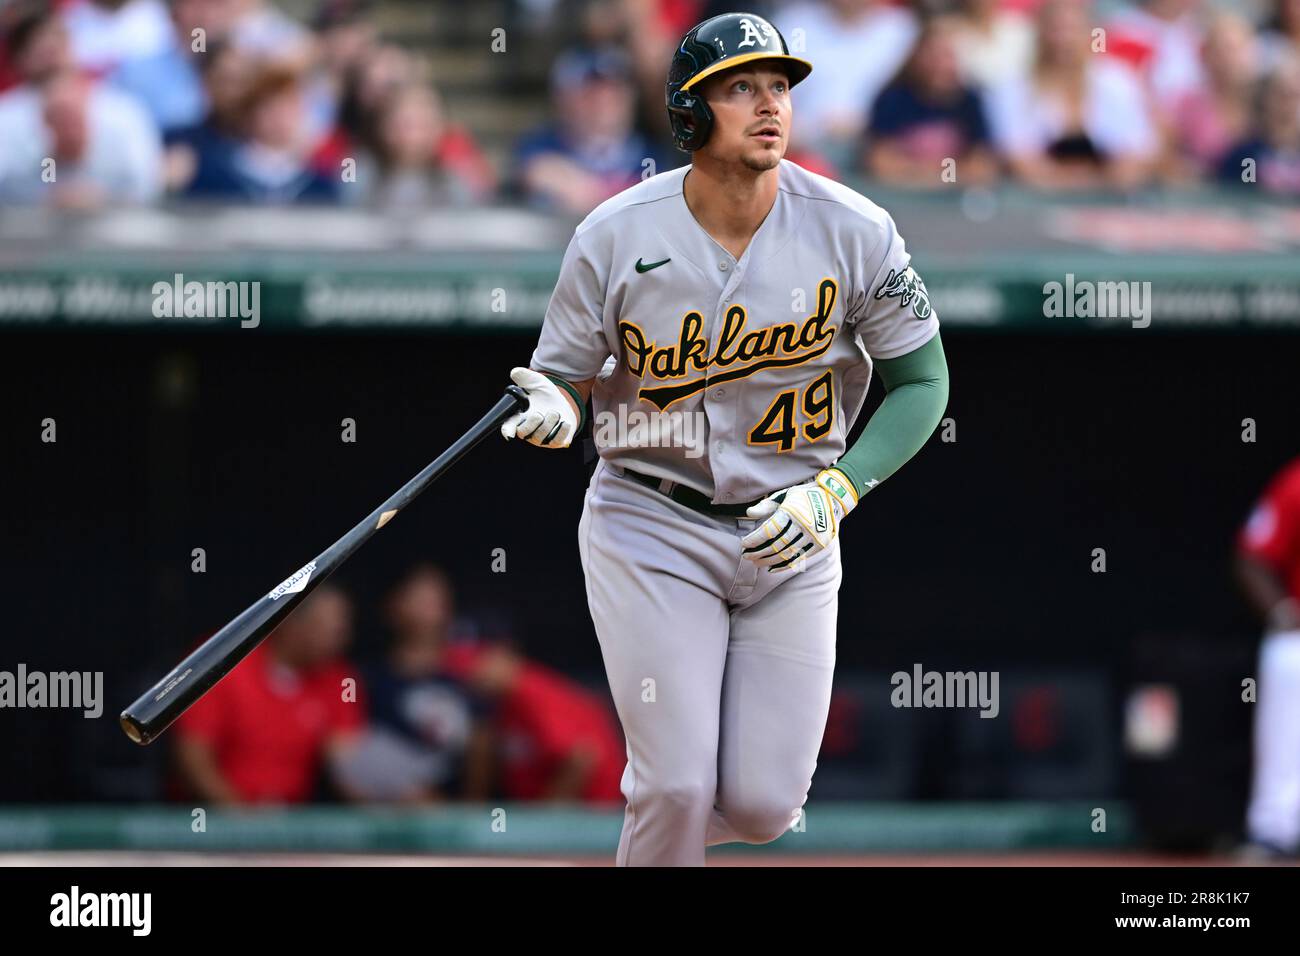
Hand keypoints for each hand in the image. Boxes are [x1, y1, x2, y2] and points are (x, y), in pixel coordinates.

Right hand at [501, 367, 577, 447]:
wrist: (562, 402)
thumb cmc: (544, 395)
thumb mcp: (536, 382)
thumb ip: (525, 377)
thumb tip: (515, 372)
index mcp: (519, 417)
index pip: (508, 426)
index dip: (507, 431)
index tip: (509, 433)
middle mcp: (528, 430)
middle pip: (524, 433)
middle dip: (532, 423)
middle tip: (539, 413)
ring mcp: (542, 438)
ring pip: (542, 437)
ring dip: (550, 423)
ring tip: (555, 412)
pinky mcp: (556, 442)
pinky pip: (557, 441)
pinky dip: (562, 430)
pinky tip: (564, 421)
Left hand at [740, 468, 857, 571]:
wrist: (833, 498)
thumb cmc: (803, 496)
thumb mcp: (785, 495)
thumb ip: (766, 505)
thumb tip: (748, 513)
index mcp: (792, 510)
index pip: (769, 529)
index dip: (755, 539)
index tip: (744, 544)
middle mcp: (804, 524)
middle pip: (776, 544)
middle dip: (759, 552)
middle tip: (746, 556)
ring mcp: (813, 536)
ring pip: (786, 554)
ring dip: (769, 561)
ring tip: (756, 563)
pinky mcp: (819, 545)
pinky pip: (799, 559)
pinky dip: (784, 565)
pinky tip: (772, 568)